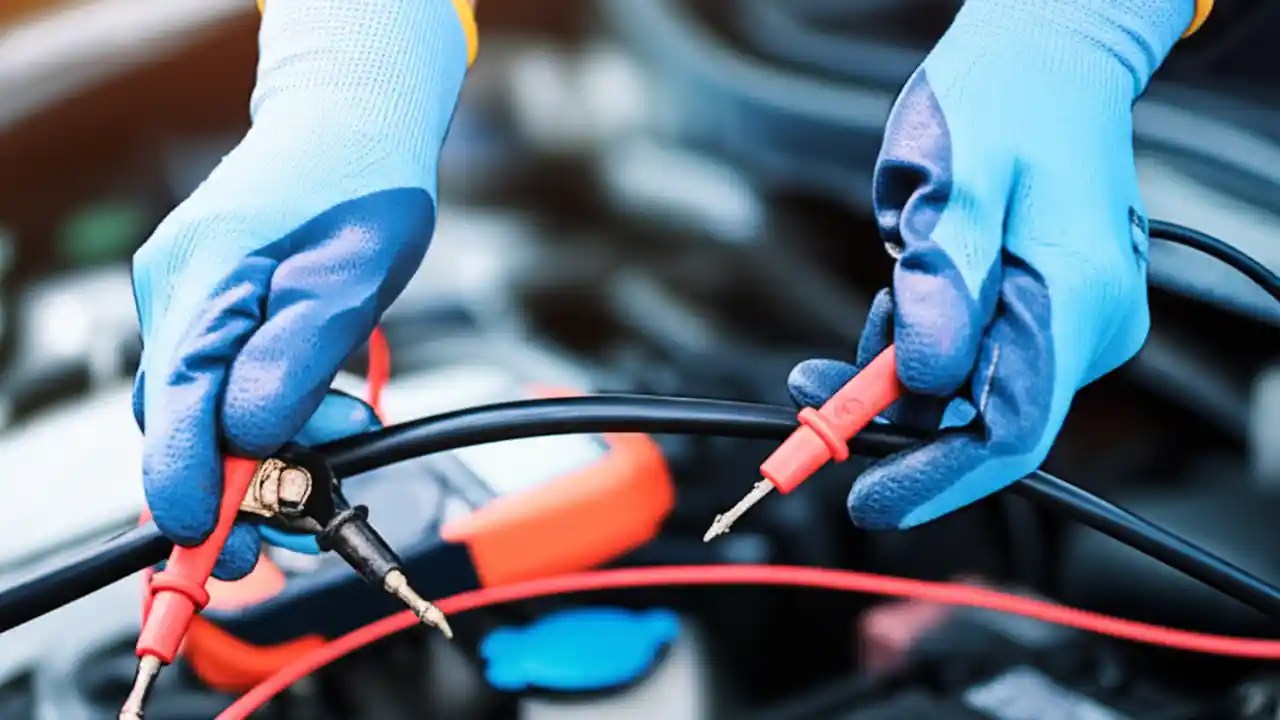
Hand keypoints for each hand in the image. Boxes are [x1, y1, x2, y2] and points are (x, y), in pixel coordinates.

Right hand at [131, 0, 470, 578]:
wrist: (354, 120)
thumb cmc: (363, 184)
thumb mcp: (350, 280)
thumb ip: (293, 363)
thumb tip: (247, 439)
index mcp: (205, 285)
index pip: (177, 409)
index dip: (190, 486)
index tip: (209, 541)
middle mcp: (178, 292)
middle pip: (179, 418)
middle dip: (227, 483)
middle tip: (277, 530)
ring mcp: (187, 295)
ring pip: (199, 403)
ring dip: (249, 451)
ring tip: (316, 460)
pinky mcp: (208, 301)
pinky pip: (215, 376)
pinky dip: (250, 413)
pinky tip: (299, 419)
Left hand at [789, 0, 1193, 529]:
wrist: (1045, 52)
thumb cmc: (1005, 96)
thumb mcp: (954, 183)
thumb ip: (937, 286)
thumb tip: (920, 381)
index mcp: (1075, 300)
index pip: (1008, 431)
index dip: (932, 479)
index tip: (864, 500)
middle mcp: (1084, 324)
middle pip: (981, 418)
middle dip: (889, 418)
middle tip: (811, 390)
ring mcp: (1065, 318)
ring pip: (967, 391)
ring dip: (894, 377)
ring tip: (864, 311)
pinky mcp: (1040, 307)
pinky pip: (969, 356)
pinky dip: (915, 350)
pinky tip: (895, 304)